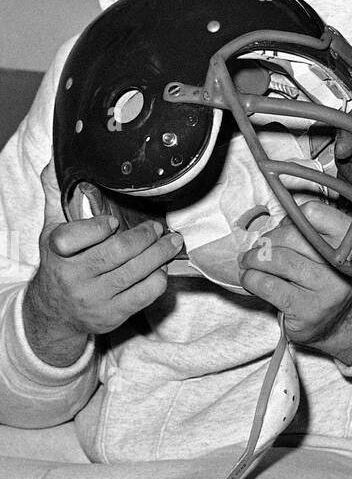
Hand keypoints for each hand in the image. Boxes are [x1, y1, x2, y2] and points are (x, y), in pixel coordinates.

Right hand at [22, 169, 180, 366]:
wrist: (55, 313)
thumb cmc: (61, 264)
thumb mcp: (52, 231)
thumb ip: (57, 198)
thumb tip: (56, 163)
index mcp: (56, 252)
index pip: (71, 239)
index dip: (96, 228)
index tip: (113, 221)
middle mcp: (73, 277)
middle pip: (116, 253)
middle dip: (144, 236)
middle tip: (158, 227)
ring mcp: (93, 299)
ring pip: (135, 272)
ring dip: (160, 253)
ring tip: (173, 241)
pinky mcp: (112, 315)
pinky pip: (145, 294)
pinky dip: (159, 278)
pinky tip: (161, 267)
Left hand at [238, 199, 351, 362]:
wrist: (337, 323)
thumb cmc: (325, 278)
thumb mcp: (328, 250)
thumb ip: (309, 231)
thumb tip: (277, 225)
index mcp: (351, 241)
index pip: (315, 212)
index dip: (293, 217)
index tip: (284, 228)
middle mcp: (344, 263)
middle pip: (293, 235)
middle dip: (267, 240)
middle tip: (258, 248)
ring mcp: (328, 288)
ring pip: (279, 260)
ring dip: (254, 259)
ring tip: (248, 262)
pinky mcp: (308, 309)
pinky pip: (269, 285)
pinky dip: (252, 279)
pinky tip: (250, 279)